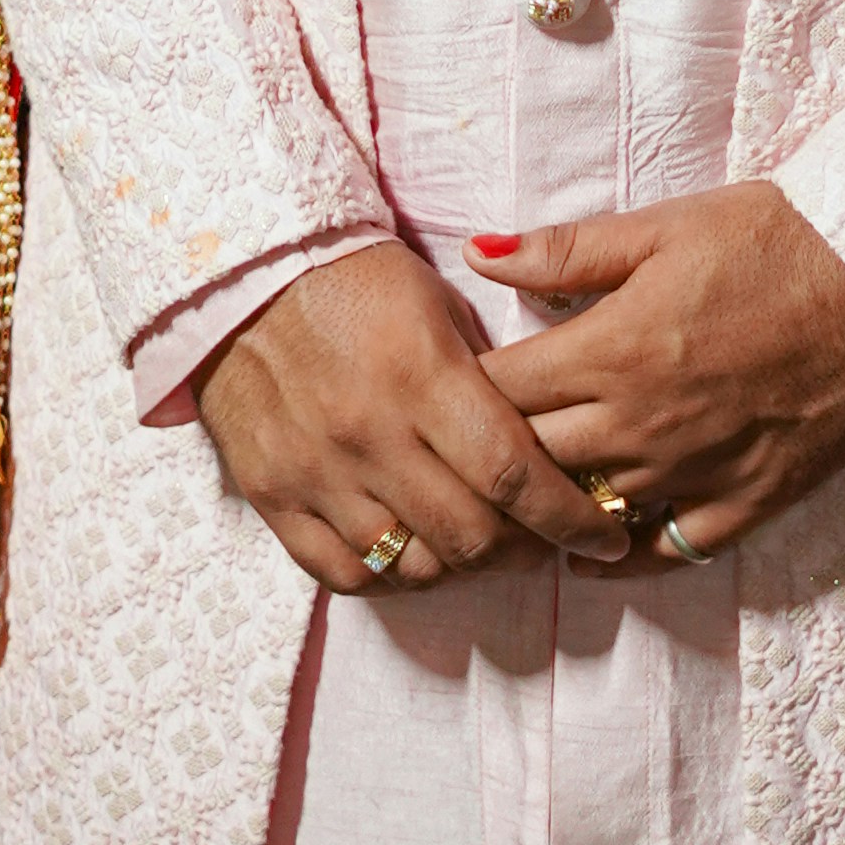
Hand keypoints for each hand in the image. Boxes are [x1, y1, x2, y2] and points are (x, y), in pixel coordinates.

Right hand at [194, 241, 628, 597]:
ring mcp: (316, 470)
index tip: (604, 536)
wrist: (239, 270)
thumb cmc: (356, 281)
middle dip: (526, 551)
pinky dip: (390, 574)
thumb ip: (490, 384)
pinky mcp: (272, 494)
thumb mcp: (439, 306)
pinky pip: (343, 572)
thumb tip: (546, 453)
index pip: (514, 474)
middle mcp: (369, 432)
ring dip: (462, 566)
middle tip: (544, 541)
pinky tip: (413, 552)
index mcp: (421, 375)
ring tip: (481, 545)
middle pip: (471, 535)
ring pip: (413, 564)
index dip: (571, 519)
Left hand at [475, 184, 844, 557]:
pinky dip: (625, 553)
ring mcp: (695, 471)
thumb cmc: (776, 241)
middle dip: (490, 458)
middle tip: (464, 455)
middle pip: (530, 462)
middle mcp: (642, 423)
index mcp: (612, 350)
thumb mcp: (663, 227)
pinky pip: (669, 550)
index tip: (443, 392)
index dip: (460, 395)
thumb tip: (475, 253)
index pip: (498, 394)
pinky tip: (597, 548)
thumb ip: (564, 250)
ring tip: (516, 505)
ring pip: (588, 514)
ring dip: (547, 511)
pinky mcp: (749, 501)